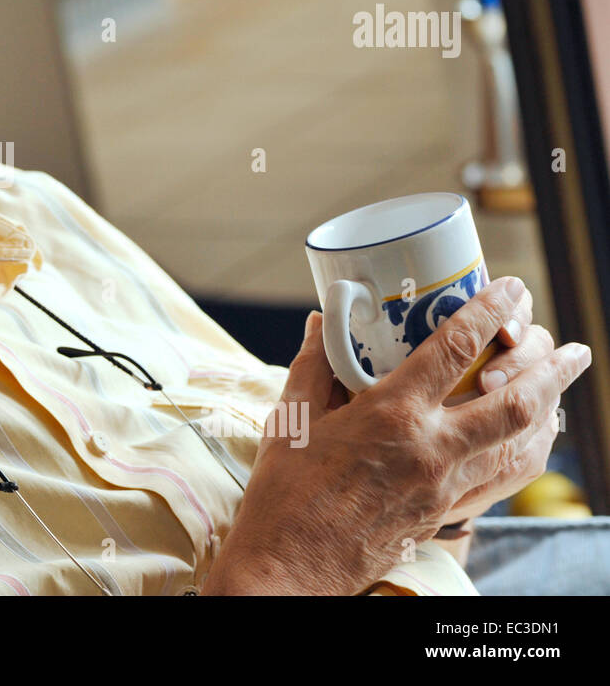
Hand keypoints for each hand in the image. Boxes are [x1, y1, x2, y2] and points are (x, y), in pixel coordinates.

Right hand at [201, 276, 590, 594]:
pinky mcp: (446, 512)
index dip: (489, 312)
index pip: (454, 349)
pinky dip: (530, 449)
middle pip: (516, 402)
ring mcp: (446, 486)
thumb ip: (315, 365)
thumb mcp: (292, 417)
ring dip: (552, 406)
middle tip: (568, 343)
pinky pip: (506, 477)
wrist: (292, 563)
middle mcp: (431, 448)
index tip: (510, 288)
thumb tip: (324, 323)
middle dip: (551, 366)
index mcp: (390, 415)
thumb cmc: (285, 491)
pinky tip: (535, 434)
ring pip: (523, 442)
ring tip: (565, 379)